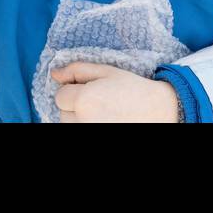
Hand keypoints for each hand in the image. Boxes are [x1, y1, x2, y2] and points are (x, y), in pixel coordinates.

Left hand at [51, 63, 180, 121]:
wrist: (158, 112)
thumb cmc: (132, 89)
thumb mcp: (106, 71)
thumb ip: (77, 70)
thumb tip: (54, 73)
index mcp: (84, 99)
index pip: (60, 96)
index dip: (74, 91)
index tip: (91, 90)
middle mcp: (83, 122)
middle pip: (63, 114)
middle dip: (76, 107)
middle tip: (100, 102)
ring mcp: (89, 134)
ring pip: (69, 126)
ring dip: (79, 120)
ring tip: (102, 114)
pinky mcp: (95, 142)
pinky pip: (80, 131)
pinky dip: (87, 126)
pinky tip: (104, 121)